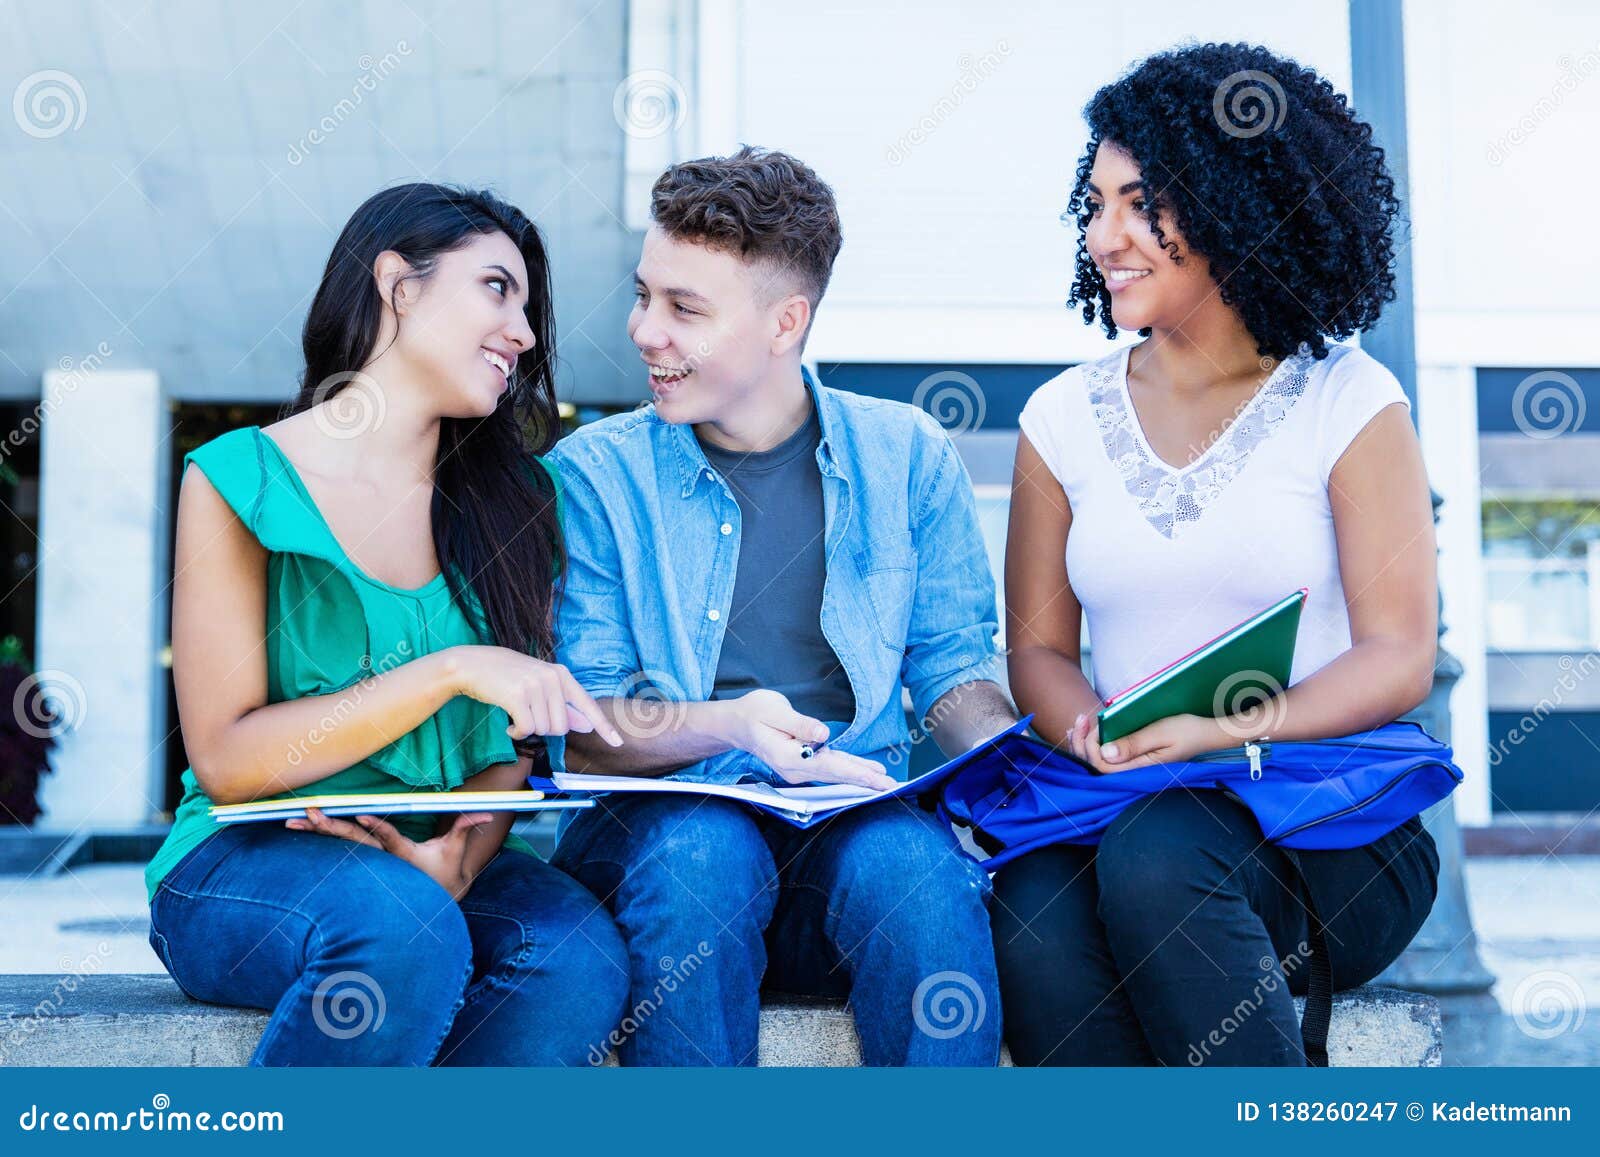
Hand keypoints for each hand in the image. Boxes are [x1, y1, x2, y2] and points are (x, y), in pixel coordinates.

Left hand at [288, 807, 492, 899]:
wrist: (430, 903)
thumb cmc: (443, 876)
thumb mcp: (455, 853)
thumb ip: (465, 827)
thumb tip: (486, 812)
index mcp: (401, 855)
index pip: (386, 836)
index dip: (374, 824)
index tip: (358, 813)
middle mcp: (381, 859)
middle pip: (352, 840)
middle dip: (329, 826)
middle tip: (309, 812)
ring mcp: (370, 862)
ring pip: (339, 844)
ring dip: (315, 832)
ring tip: (293, 821)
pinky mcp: (363, 863)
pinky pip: (337, 848)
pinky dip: (319, 838)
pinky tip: (302, 828)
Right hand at [445, 646, 622, 745]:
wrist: (473, 664)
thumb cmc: (508, 676)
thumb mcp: (539, 686)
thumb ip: (563, 705)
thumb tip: (586, 726)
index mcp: (562, 675)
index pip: (588, 705)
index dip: (604, 726)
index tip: (618, 743)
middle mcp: (552, 678)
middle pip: (562, 727)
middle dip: (545, 730)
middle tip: (529, 716)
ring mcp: (535, 686)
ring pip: (544, 729)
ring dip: (528, 730)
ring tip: (516, 713)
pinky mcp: (517, 696)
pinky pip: (526, 729)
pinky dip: (516, 733)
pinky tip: (509, 722)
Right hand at [711, 689, 895, 790]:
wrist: (738, 724)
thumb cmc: (754, 713)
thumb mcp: (774, 710)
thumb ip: (800, 724)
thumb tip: (823, 735)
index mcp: (787, 756)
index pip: (826, 766)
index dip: (853, 772)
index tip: (874, 779)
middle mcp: (795, 769)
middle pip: (835, 775)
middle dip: (864, 781)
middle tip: (891, 786)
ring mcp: (799, 769)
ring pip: (835, 773)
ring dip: (860, 777)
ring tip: (885, 781)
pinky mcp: (803, 764)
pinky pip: (830, 768)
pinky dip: (850, 769)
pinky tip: (868, 772)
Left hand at [1065, 711, 1229, 773]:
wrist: (1210, 732)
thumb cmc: (1189, 731)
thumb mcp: (1161, 733)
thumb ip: (1134, 744)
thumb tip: (1105, 753)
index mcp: (1140, 768)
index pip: (1101, 766)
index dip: (1090, 746)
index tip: (1094, 724)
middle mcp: (1134, 770)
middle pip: (1096, 765)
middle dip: (1081, 743)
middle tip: (1079, 719)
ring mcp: (1135, 765)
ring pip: (1101, 760)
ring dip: (1086, 741)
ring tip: (1080, 721)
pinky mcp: (1137, 757)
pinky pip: (1110, 754)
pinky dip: (1098, 741)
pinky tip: (1092, 728)